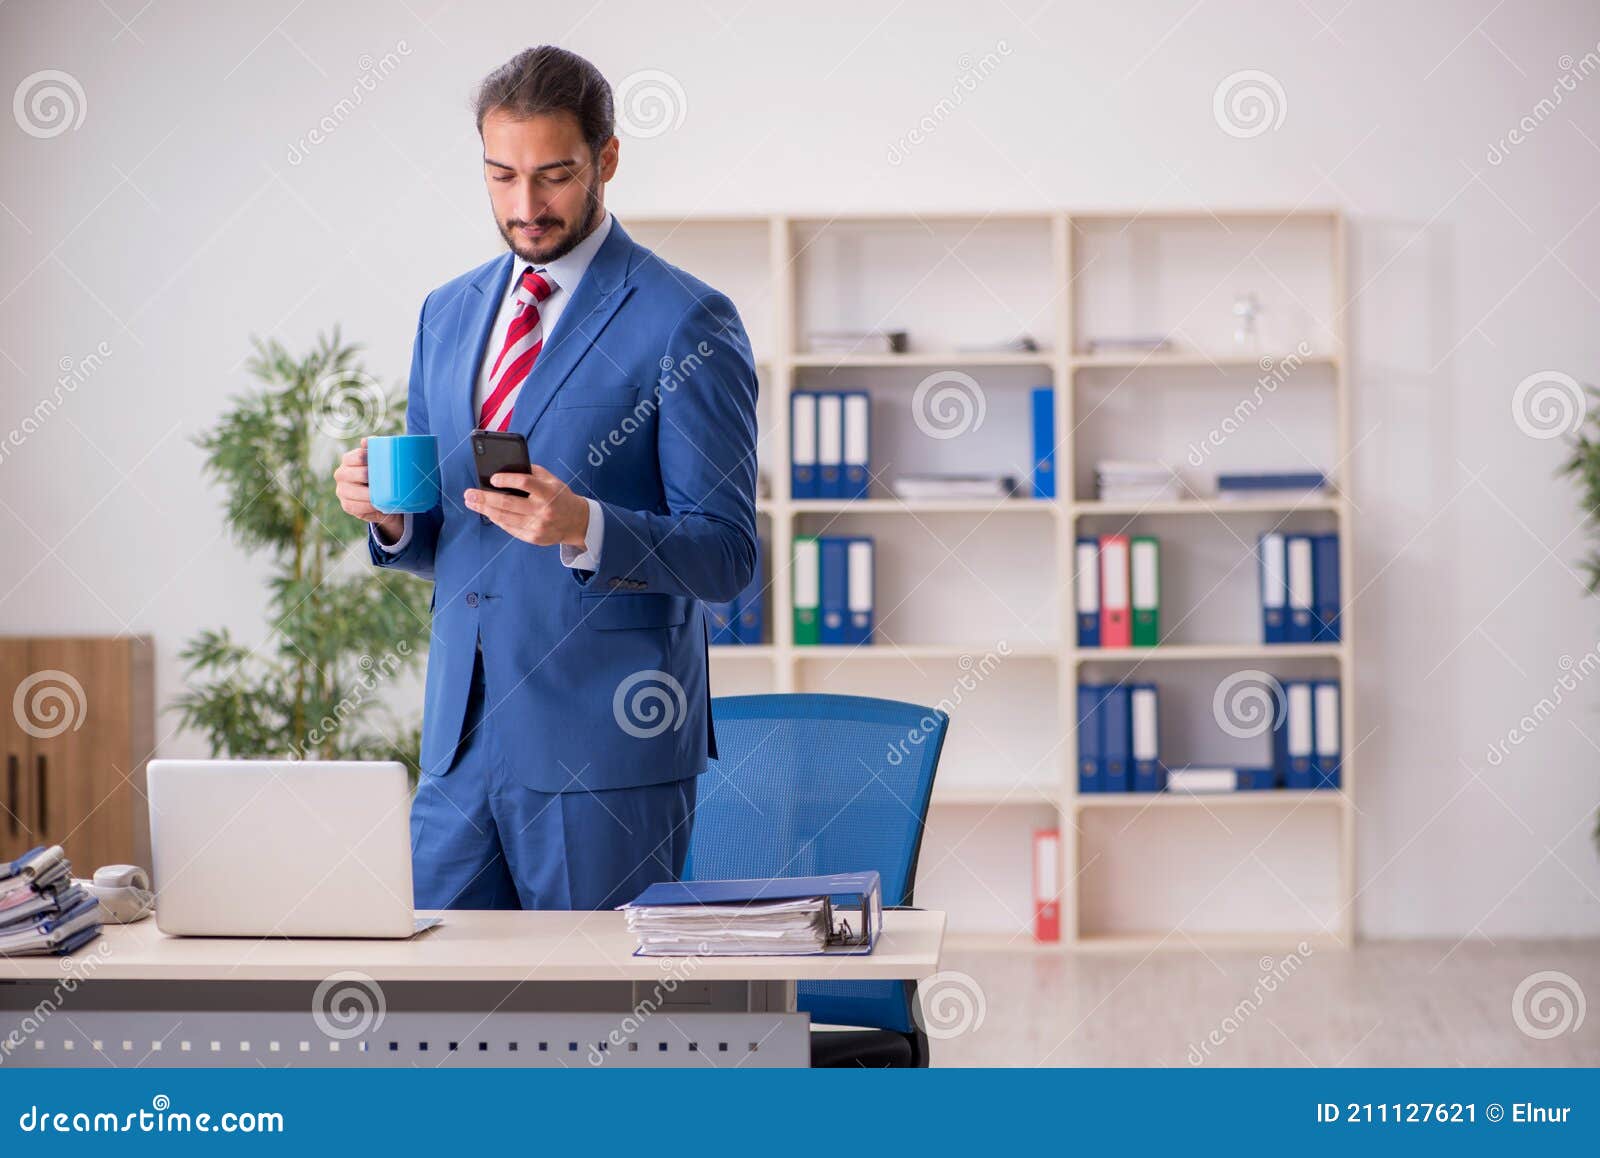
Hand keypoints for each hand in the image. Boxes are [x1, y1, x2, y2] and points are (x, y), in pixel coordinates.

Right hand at [333, 438, 404, 542]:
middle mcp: (341, 474)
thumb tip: (366, 441)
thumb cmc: (382, 476)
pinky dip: (365, 506)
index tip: (380, 462)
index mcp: (348, 460)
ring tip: (381, 495)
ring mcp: (342, 490)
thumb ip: (375, 450)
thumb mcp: (380, 462)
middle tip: (382, 479)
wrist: (385, 498)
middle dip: (368, 477)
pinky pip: (353, 506)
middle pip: (354, 474)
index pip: (354, 457)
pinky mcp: (346, 505)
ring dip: (368, 494)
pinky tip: (375, 505)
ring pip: (352, 492)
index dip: (366, 458)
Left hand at [464, 466, 588, 547]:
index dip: (507, 480)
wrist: (577, 522)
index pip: (525, 483)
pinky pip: (509, 528)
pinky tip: (487, 512)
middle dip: (485, 498)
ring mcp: (538, 526)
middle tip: (469, 493)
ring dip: (485, 509)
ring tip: (472, 502)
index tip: (492, 479)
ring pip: (505, 518)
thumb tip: (503, 469)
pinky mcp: (533, 537)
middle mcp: (543, 510)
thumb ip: (531, 473)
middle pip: (508, 503)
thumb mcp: (551, 480)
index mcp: (548, 492)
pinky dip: (496, 519)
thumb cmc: (560, 496)